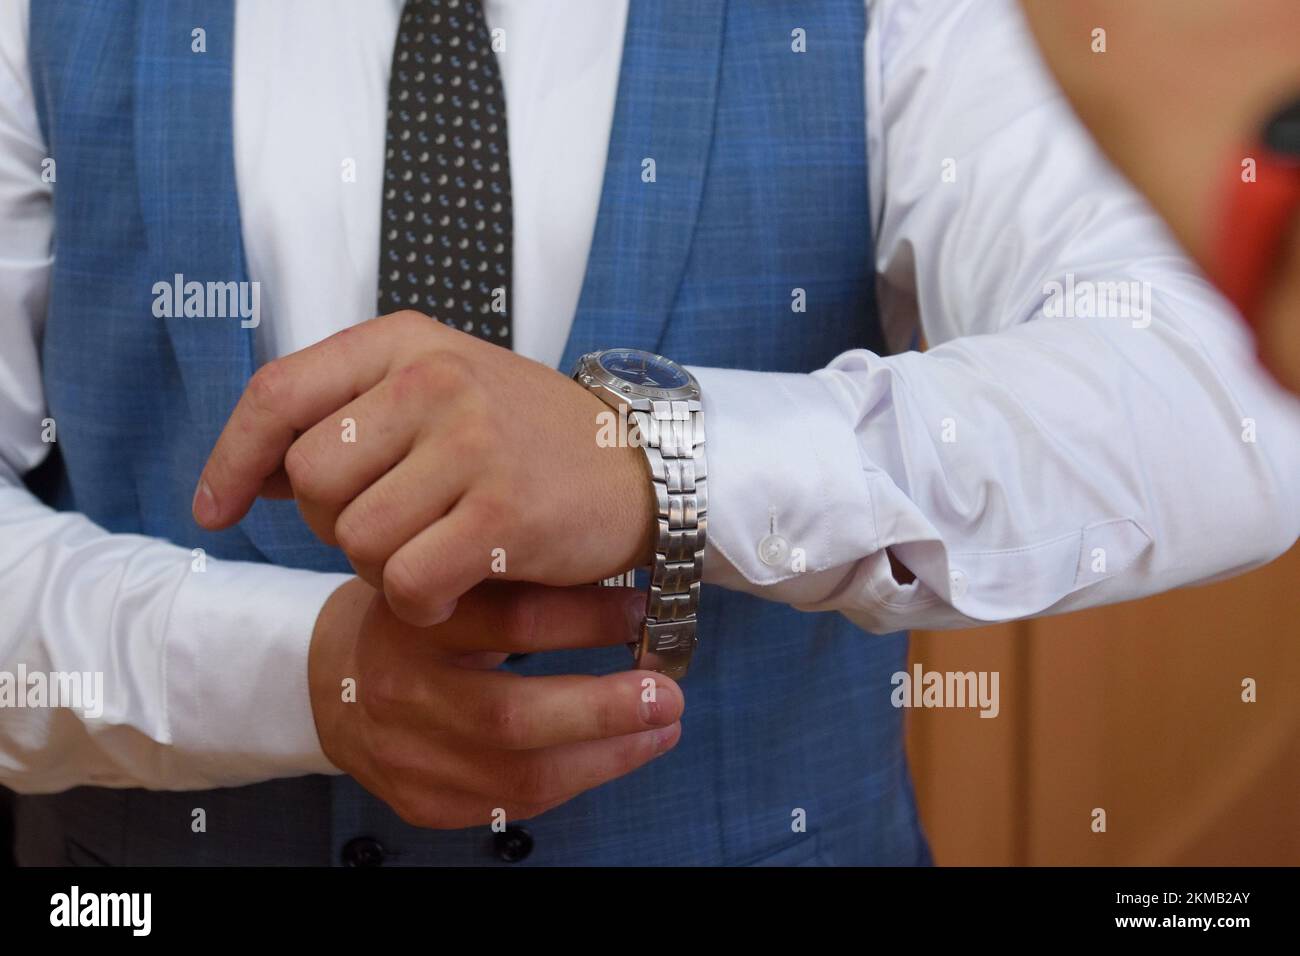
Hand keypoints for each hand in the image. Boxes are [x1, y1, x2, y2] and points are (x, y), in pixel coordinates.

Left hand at [193, 310, 654, 624]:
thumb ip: (349, 418)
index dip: (231, 459)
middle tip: (396, 527)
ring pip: (356, 538)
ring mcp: (473, 440)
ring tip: (435, 553)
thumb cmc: (525, 440)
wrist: (640, 467)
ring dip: (383, 569)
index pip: (278, 393)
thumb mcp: (438, 396)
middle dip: (335, 524)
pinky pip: (408, 581)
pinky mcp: (506, 510)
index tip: (214, 511)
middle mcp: (435, 377)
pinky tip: (456, 589)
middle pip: (311, 478)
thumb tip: (254, 476)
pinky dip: (419, 604)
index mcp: (408, 342)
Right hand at [309, 577, 682, 828]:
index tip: (643, 608)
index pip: (511, 621)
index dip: (586, 617)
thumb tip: (629, 569)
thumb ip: (516, 578)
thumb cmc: (418, 620)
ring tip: (663, 727)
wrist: (330, 683)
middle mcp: (402, 693)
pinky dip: (578, 778)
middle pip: (514, 716)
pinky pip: (514, 803)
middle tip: (669, 692)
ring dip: (609, 754)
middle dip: (605, 709)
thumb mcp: (451, 579)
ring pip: (523, 774)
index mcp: (414, 621)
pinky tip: (620, 752)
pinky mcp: (422, 802)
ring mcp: (408, 758)